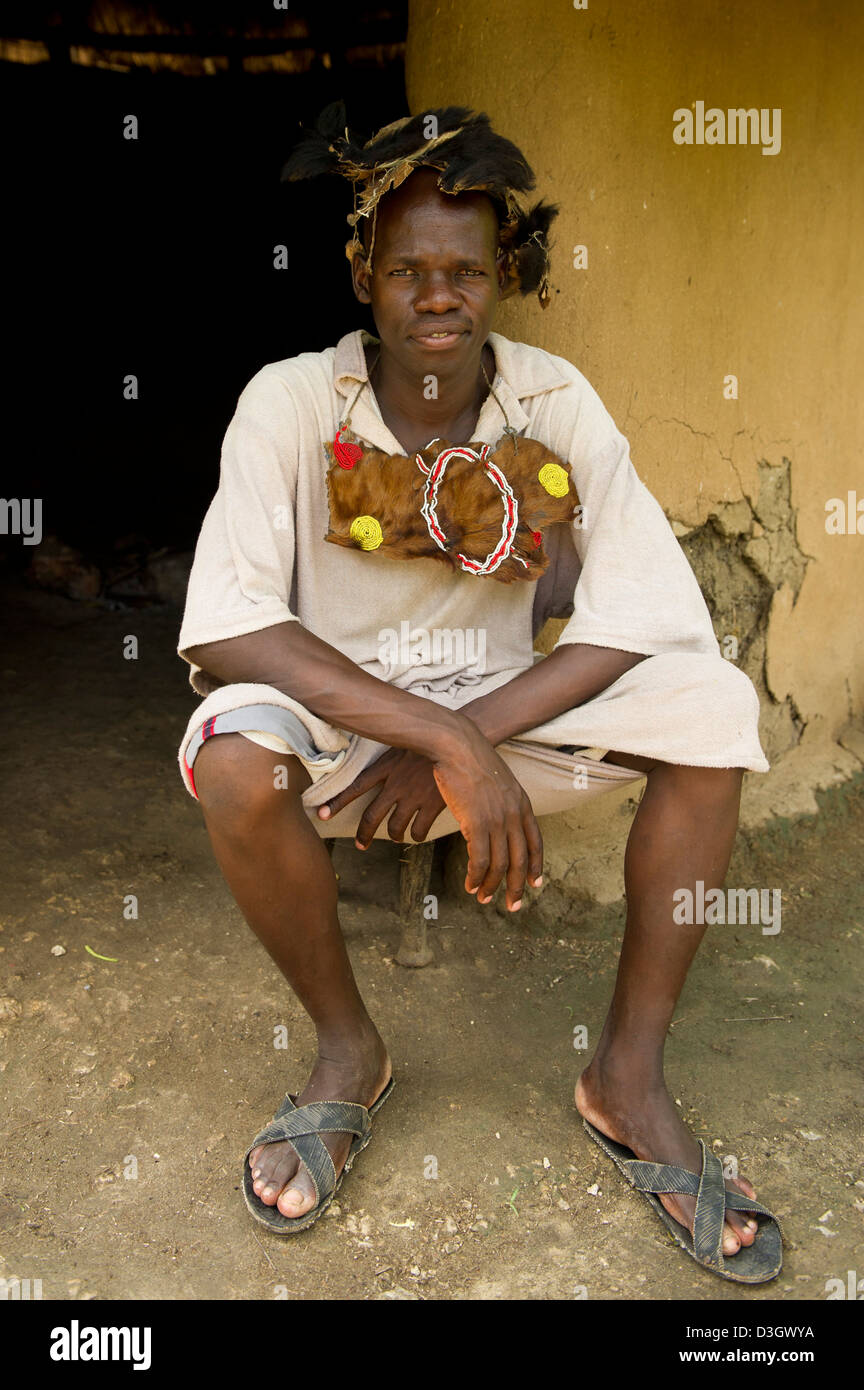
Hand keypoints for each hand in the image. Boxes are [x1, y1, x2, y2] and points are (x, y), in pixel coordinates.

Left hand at [317, 748, 446, 846]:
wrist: (459, 741)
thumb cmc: (431, 739)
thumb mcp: (403, 742)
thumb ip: (390, 755)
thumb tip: (378, 757)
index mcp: (387, 767)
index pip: (356, 786)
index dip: (337, 802)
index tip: (322, 814)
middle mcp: (396, 784)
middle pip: (372, 816)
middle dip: (364, 834)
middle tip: (360, 845)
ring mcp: (414, 796)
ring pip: (395, 827)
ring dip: (394, 835)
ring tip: (396, 837)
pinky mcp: (432, 804)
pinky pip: (419, 830)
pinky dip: (416, 835)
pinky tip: (417, 834)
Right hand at [430, 733, 542, 912]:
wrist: (457, 746)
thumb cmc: (470, 759)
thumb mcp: (496, 780)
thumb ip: (501, 801)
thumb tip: (495, 816)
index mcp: (522, 804)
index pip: (536, 842)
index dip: (536, 866)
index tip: (535, 884)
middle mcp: (514, 815)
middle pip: (521, 860)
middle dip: (518, 886)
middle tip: (513, 905)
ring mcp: (497, 820)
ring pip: (500, 864)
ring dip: (491, 885)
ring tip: (483, 898)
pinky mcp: (477, 824)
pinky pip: (480, 860)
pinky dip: (476, 876)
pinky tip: (470, 884)